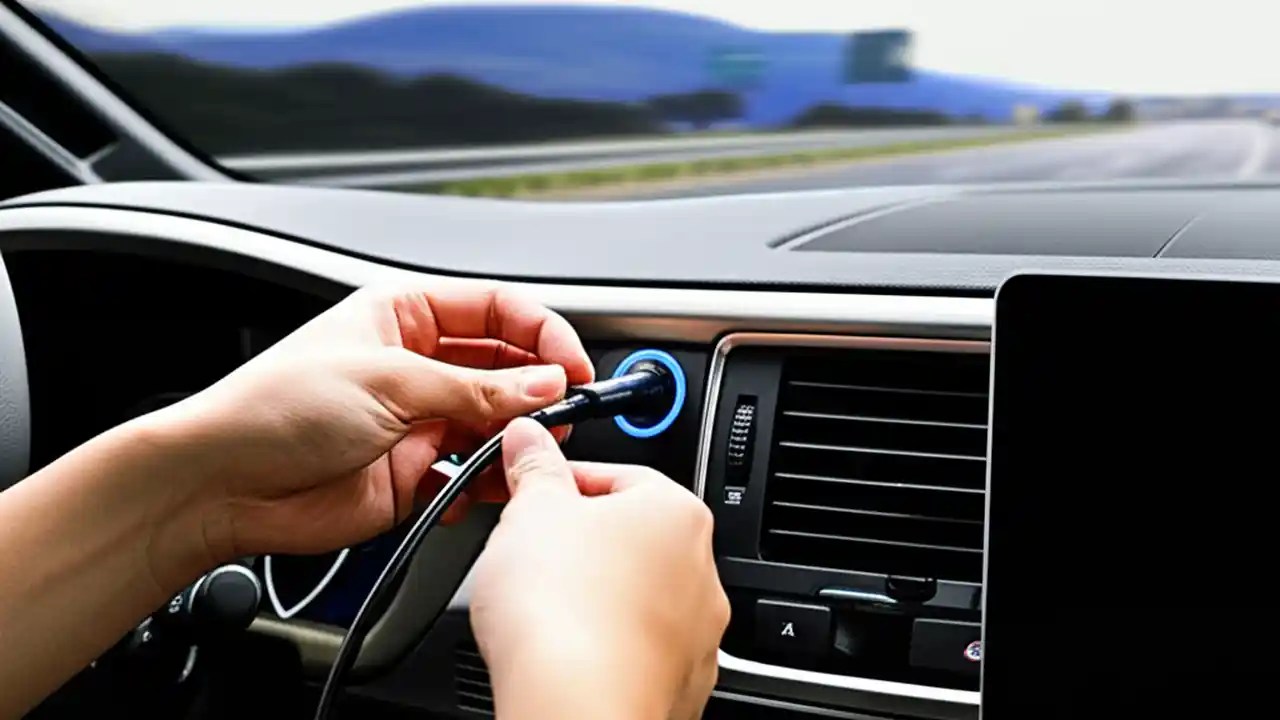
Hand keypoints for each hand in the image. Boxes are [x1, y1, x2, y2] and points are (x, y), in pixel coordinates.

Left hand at [145, 281, 592, 565]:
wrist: (221, 484)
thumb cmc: (275, 408)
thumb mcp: (388, 381)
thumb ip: (475, 388)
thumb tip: (544, 384)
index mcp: (404, 315)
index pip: (496, 310)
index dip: (541, 332)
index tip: (572, 365)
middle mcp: (415, 364)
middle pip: (504, 365)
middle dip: (537, 386)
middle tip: (562, 410)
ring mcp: (417, 420)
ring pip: (494, 423)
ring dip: (515, 437)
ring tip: (525, 449)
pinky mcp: (412, 474)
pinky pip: (470, 476)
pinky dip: (485, 484)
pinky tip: (480, 485)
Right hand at [471, 419, 729, 719]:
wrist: (577, 707)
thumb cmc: (563, 611)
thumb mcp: (531, 513)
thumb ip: (534, 468)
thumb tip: (530, 439)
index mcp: (676, 514)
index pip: (618, 476)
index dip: (562, 482)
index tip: (529, 493)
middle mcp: (700, 571)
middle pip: (631, 539)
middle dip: (580, 543)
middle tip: (530, 552)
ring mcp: (696, 634)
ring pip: (636, 598)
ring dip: (596, 597)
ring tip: (544, 609)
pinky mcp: (680, 684)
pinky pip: (638, 651)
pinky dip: (606, 647)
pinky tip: (568, 651)